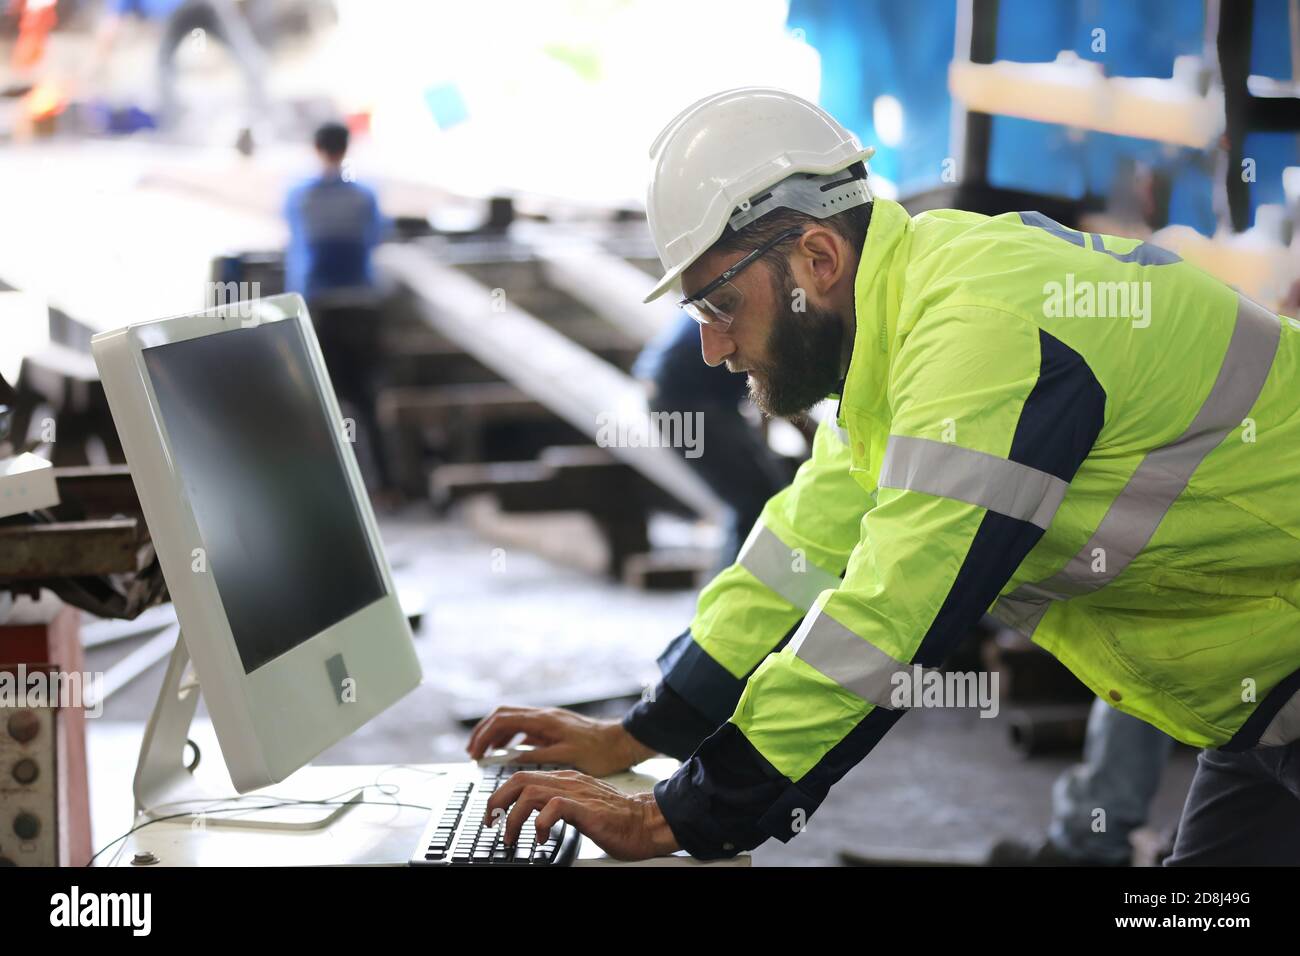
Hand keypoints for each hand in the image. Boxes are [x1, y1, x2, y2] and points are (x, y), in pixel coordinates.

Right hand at [466, 706, 654, 775]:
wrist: (622, 741)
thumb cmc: (600, 752)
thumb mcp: (566, 756)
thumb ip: (537, 754)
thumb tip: (511, 757)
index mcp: (544, 720)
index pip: (503, 720)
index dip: (484, 736)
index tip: (475, 753)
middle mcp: (543, 715)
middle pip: (502, 715)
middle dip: (484, 732)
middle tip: (473, 752)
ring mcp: (547, 719)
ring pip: (511, 719)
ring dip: (495, 734)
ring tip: (485, 754)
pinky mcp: (552, 726)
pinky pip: (523, 727)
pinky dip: (510, 737)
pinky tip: (508, 752)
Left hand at [483, 769, 678, 860]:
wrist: (647, 821)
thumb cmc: (617, 818)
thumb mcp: (580, 806)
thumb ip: (559, 805)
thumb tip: (534, 818)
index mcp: (564, 779)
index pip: (522, 777)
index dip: (501, 796)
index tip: (493, 816)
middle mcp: (567, 781)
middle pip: (518, 779)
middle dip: (497, 802)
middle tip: (492, 825)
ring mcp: (576, 792)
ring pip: (529, 792)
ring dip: (514, 817)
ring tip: (513, 838)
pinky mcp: (585, 807)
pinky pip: (553, 807)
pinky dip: (539, 823)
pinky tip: (541, 838)